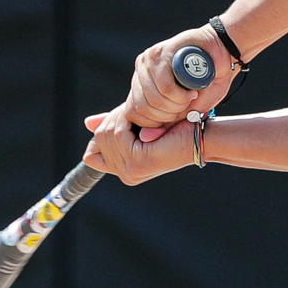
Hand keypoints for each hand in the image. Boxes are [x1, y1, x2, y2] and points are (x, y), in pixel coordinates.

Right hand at [82, 106, 196, 184]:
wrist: (200, 135)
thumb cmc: (173, 127)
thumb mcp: (138, 124)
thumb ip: (114, 126)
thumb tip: (87, 122)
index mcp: (124, 170)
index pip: (91, 154)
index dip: (102, 132)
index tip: (124, 120)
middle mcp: (125, 175)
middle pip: (98, 139)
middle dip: (113, 119)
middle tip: (137, 113)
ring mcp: (130, 171)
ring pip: (106, 134)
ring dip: (121, 117)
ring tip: (141, 115)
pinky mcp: (138, 163)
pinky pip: (117, 133)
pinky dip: (126, 119)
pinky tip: (142, 118)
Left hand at [123, 24, 239, 129]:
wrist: (223, 51)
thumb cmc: (207, 82)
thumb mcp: (186, 108)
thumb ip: (167, 122)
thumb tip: (145, 138)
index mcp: (141, 85)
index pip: (133, 112)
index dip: (155, 122)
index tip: (177, 116)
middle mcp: (141, 72)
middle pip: (142, 108)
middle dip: (168, 115)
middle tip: (186, 106)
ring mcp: (148, 61)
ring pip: (153, 98)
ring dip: (177, 105)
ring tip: (191, 96)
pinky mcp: (160, 53)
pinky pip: (164, 86)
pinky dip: (181, 95)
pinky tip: (192, 91)